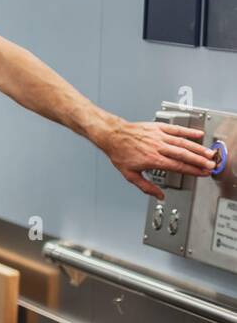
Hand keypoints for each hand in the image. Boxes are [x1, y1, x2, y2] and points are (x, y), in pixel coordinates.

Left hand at [100, 119, 215, 198]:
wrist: (112, 135)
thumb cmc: (120, 153)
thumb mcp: (130, 175)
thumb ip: (146, 186)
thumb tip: (158, 196)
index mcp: (152, 160)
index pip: (177, 166)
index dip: (192, 170)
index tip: (202, 173)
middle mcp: (157, 147)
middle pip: (183, 155)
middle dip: (199, 160)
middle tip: (211, 165)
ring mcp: (158, 136)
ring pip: (182, 142)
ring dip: (197, 148)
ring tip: (209, 153)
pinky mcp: (158, 127)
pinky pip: (176, 129)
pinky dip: (188, 131)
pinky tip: (198, 134)